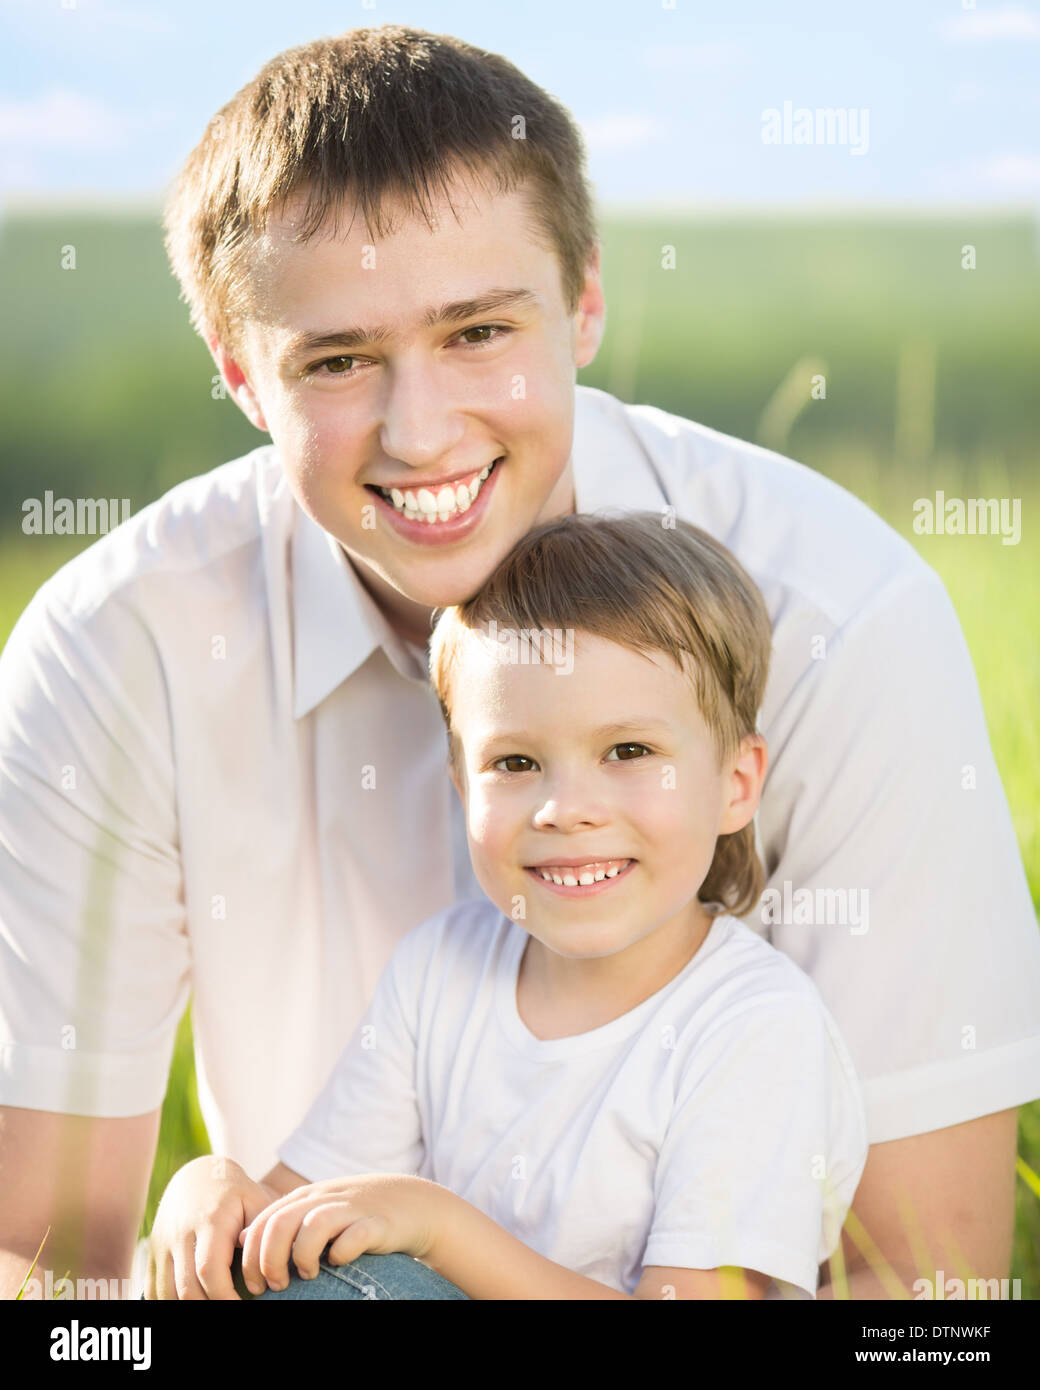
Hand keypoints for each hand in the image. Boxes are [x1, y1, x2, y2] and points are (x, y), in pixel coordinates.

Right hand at [146, 1155, 279, 1299]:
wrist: (198, 1175)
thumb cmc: (234, 1192)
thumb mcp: (255, 1200)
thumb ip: (260, 1230)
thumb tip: (259, 1263)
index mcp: (210, 1221)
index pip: (209, 1270)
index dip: (225, 1297)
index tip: (243, 1305)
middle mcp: (180, 1234)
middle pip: (187, 1288)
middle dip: (209, 1307)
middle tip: (230, 1307)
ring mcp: (162, 1244)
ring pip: (167, 1293)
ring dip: (189, 1307)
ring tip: (212, 1303)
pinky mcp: (152, 1253)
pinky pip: (153, 1290)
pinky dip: (170, 1302)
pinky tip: (193, 1302)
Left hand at [238, 1173, 442, 1293]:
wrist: (410, 1203)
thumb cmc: (355, 1214)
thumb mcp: (314, 1211)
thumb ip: (280, 1221)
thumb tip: (240, 1238)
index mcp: (304, 1198)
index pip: (263, 1222)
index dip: (252, 1256)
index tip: (257, 1285)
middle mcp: (324, 1199)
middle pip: (281, 1224)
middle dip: (269, 1260)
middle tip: (276, 1286)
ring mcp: (351, 1208)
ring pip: (313, 1225)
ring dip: (302, 1255)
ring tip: (307, 1275)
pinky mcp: (377, 1222)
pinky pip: (355, 1235)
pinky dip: (342, 1252)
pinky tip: (340, 1262)